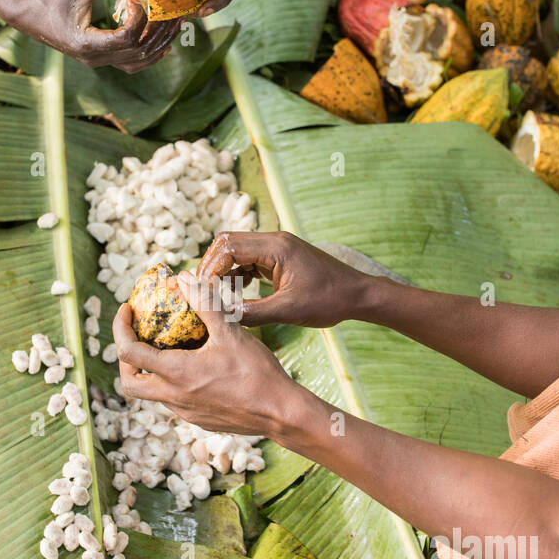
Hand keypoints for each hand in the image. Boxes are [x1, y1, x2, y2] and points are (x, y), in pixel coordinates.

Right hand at [0, 0, 179, 70]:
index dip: (140, 18)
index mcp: (86, 44)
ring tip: (174, 25)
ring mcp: (99, 62)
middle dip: (159, 31)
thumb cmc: (52, 0)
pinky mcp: (101, 59)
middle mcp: (94, 59)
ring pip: (138, 62)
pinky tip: (162, 40)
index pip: (127, 38)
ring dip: (159, 43)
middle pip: (138, 52)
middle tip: (174, 12)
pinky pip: (131, 63)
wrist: (30, 18)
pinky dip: (149, 53)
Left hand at [112, 272, 300, 436]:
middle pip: (129, 382)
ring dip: (151, 370)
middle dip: (125, 358)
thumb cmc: (257, 373)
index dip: (119, 328)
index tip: (127, 310)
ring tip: (167, 347)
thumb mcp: (230, 332)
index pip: (127, 352)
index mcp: (176, 374)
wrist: (281, 413)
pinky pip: (174, 401)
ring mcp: (185, 412)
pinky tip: (193, 367)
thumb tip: (184, 278)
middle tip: (137, 336)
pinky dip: (172, 382)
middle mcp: (174, 397)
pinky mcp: (199, 419)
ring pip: (152, 393)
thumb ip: (205, 303)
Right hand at [198, 231, 376, 327]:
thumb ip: (253, 313)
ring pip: (236, 250)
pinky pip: (248, 260)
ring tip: (212, 294)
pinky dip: (236, 274)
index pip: (229, 247)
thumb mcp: (288, 311)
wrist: (357, 295)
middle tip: (201, 290)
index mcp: (276, 247)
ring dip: (222, 269)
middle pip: (227, 242)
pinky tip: (232, 293)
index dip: (210, 268)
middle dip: (211, 265)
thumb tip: (221, 317)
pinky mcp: (279, 259)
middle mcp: (274, 241)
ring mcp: (276, 248)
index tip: (202, 290)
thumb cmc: (329, 301)